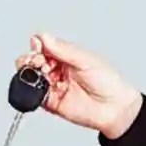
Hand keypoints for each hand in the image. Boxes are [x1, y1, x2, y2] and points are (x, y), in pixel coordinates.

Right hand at [15, 33, 142, 139]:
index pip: (44, 46)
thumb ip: (64, 50)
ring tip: (40, 73)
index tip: (38, 47)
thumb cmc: (109, 83)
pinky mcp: (51, 102)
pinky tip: (38, 86)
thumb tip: (44, 37)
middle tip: (38, 61)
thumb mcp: (86, 60)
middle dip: (31, 59)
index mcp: (66, 56)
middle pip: (33, 60)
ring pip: (31, 77)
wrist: (115, 108)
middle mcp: (58, 70)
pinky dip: (32, 90)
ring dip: (30, 73)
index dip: (38, 46)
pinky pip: (35, 96)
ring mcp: (54, 86)